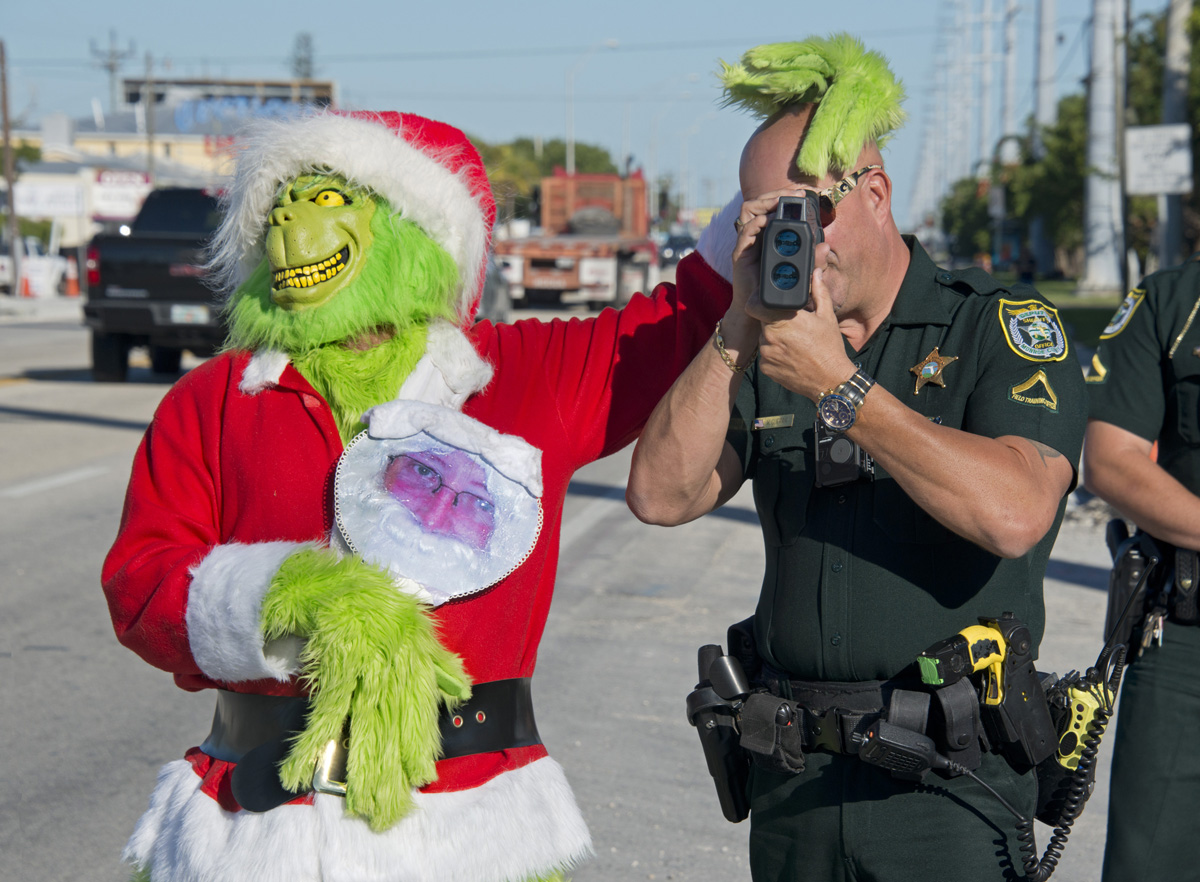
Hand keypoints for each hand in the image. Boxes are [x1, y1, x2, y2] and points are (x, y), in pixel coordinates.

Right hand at [261, 548, 470, 830]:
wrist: (335, 578)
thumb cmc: (376, 605)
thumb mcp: (415, 628)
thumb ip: (438, 662)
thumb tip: (464, 691)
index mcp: (414, 658)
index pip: (419, 710)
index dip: (420, 744)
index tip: (420, 777)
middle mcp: (395, 665)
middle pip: (395, 726)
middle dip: (392, 769)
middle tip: (389, 807)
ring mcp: (365, 666)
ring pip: (367, 725)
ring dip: (361, 766)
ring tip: (359, 802)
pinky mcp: (335, 665)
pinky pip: (326, 711)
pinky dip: (313, 741)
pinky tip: (300, 772)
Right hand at [730, 186, 809, 315]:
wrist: (762, 313)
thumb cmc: (780, 293)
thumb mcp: (802, 274)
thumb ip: (813, 260)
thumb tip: (824, 246)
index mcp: (769, 235)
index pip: (772, 206)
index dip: (784, 197)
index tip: (802, 194)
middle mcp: (756, 235)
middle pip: (759, 202)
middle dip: (776, 194)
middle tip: (793, 194)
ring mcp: (746, 243)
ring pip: (748, 209)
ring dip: (764, 202)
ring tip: (780, 203)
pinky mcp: (740, 253)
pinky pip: (745, 231)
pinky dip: (757, 222)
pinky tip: (769, 221)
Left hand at [745, 243, 855, 400]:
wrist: (830, 381)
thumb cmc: (830, 347)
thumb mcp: (827, 316)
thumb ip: (818, 291)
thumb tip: (815, 272)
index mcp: (783, 320)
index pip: (756, 304)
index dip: (759, 301)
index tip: (766, 301)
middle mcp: (770, 336)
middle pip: (762, 320)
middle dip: (773, 319)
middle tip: (791, 324)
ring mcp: (766, 354)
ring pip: (764, 337)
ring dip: (774, 336)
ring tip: (794, 342)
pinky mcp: (765, 368)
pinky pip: (766, 354)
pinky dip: (774, 353)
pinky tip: (791, 355)